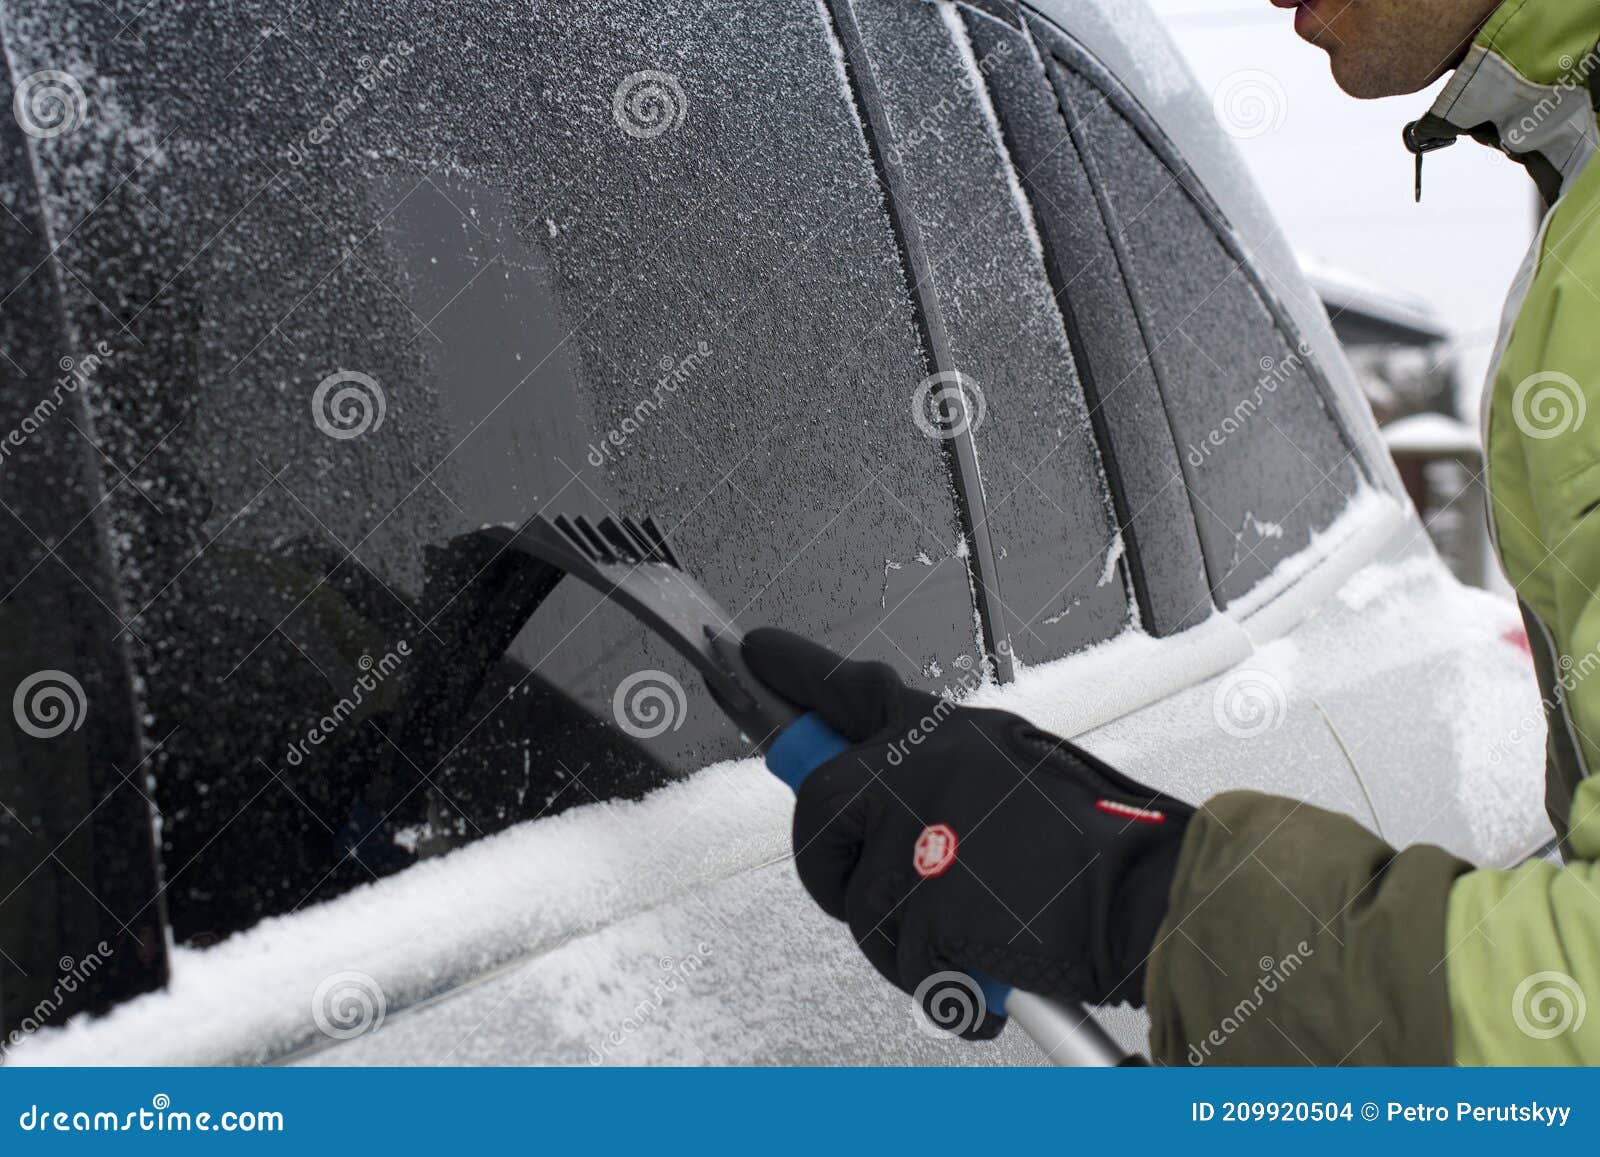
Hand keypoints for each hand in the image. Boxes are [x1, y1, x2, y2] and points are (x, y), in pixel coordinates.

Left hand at [743, 628, 1192, 1038]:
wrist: (1151, 895)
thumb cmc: (1099, 838)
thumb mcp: (1014, 761)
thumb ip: (939, 762)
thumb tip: (881, 768)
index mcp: (943, 731)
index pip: (848, 686)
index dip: (794, 671)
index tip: (753, 656)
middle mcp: (916, 770)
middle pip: (817, 807)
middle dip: (828, 859)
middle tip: (866, 881)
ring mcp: (914, 838)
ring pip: (856, 900)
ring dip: (900, 931)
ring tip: (970, 923)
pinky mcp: (922, 908)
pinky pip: (897, 957)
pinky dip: (937, 979)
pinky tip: (983, 963)